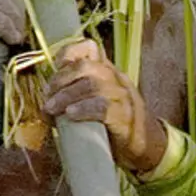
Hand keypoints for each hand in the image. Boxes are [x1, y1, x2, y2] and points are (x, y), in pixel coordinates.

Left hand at [42, 40, 167, 172]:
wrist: (148, 147)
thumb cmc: (116, 126)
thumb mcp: (100, 102)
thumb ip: (80, 94)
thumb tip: (48, 98)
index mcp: (109, 72)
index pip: (91, 48)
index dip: (70, 52)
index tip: (55, 66)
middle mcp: (117, 80)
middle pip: (86, 67)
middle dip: (61, 80)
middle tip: (47, 97)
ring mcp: (123, 97)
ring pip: (92, 85)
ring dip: (66, 96)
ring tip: (52, 109)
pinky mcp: (125, 117)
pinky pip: (102, 107)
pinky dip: (83, 109)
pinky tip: (70, 115)